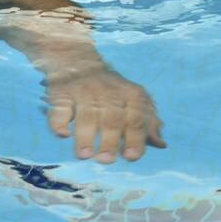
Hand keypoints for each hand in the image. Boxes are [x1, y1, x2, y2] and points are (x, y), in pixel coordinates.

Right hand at [46, 68, 165, 162]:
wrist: (78, 61)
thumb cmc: (111, 90)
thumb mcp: (134, 100)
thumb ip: (148, 122)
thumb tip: (161, 144)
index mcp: (130, 96)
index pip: (136, 118)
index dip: (135, 138)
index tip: (132, 157)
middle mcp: (109, 94)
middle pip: (111, 119)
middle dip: (109, 141)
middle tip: (106, 160)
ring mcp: (84, 93)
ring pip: (86, 116)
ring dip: (84, 136)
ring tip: (83, 155)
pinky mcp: (62, 95)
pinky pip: (60, 110)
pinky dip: (59, 123)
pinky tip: (63, 134)